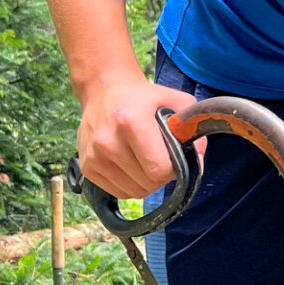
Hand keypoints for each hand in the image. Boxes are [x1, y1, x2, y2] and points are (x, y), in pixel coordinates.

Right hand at [78, 72, 201, 198]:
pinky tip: (131, 165)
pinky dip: (131, 185)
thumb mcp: (177, 102)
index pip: (159, 169)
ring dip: (146, 182)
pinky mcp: (86, 167)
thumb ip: (193, 132)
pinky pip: (119, 192)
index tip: (172, 155)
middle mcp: (107, 140)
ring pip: (134, 192)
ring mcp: (93, 156)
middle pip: (148, 183)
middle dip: (161, 175)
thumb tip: (197, 164)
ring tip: (145, 159)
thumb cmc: (144, 99)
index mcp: (130, 121)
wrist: (104, 91)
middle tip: (159, 156)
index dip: (173, 168)